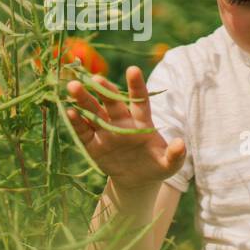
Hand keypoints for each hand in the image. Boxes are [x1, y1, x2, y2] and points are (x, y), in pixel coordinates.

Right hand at [65, 65, 186, 188]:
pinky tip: (68, 111)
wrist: (137, 180)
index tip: (133, 70)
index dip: (136, 86)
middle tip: (95, 78)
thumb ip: (175, 155)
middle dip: (104, 90)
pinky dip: (76, 122)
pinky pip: (83, 131)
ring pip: (94, 111)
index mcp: (141, 122)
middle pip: (112, 102)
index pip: (140, 100)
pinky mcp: (93, 143)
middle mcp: (122, 120)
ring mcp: (106, 131)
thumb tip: (181, 144)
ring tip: (73, 87)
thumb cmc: (156, 166)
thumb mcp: (169, 165)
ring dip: (84, 99)